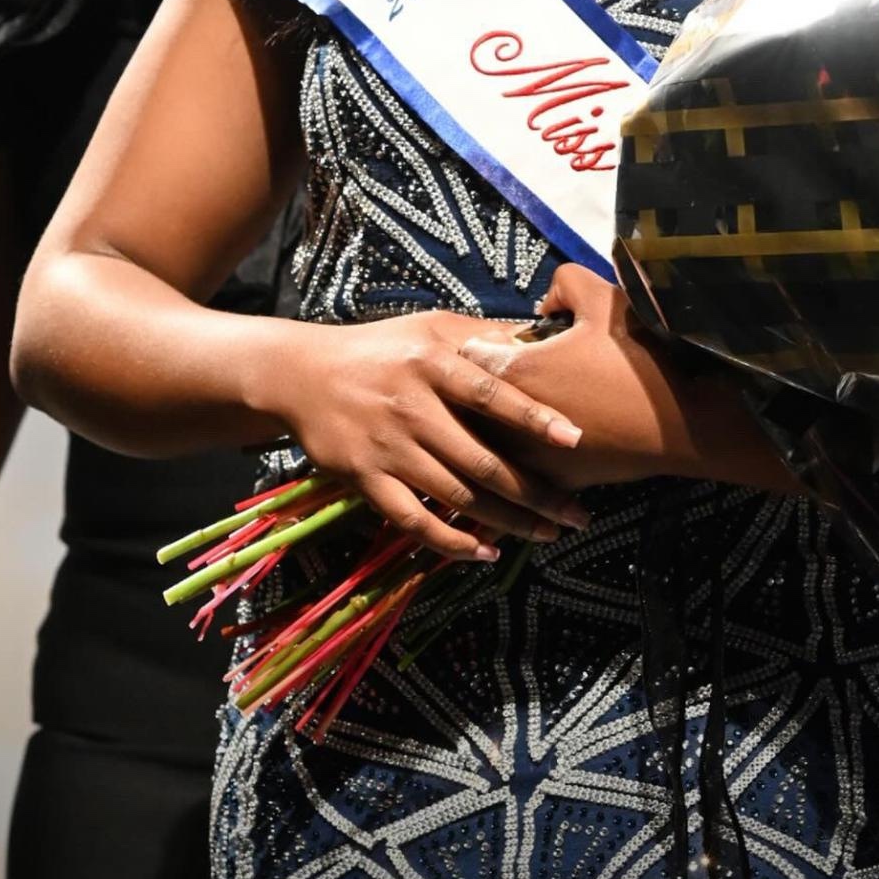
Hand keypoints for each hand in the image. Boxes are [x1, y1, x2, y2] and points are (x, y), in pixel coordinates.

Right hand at [272, 310, 591, 559]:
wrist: (301, 374)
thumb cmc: (380, 348)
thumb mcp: (430, 326)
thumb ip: (482, 335)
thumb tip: (541, 338)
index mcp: (431, 363)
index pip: (490, 393)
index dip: (534, 417)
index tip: (574, 439)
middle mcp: (411, 407)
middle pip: (481, 458)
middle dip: (535, 492)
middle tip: (577, 513)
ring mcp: (387, 447)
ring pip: (455, 494)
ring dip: (506, 520)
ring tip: (547, 532)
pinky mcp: (364, 479)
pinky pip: (413, 520)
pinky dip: (451, 541)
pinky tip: (485, 552)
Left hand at [461, 264, 800, 495]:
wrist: (681, 424)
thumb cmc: (640, 357)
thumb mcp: (604, 298)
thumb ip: (563, 284)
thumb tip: (543, 305)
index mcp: (515, 371)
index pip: (465, 355)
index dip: (478, 343)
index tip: (496, 340)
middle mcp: (509, 421)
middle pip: (467, 404)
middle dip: (476, 388)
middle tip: (498, 375)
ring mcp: (529, 458)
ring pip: (488, 442)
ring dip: (492, 426)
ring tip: (515, 411)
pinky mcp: (552, 484)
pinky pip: (520, 473)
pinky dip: (521, 459)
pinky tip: (539, 447)